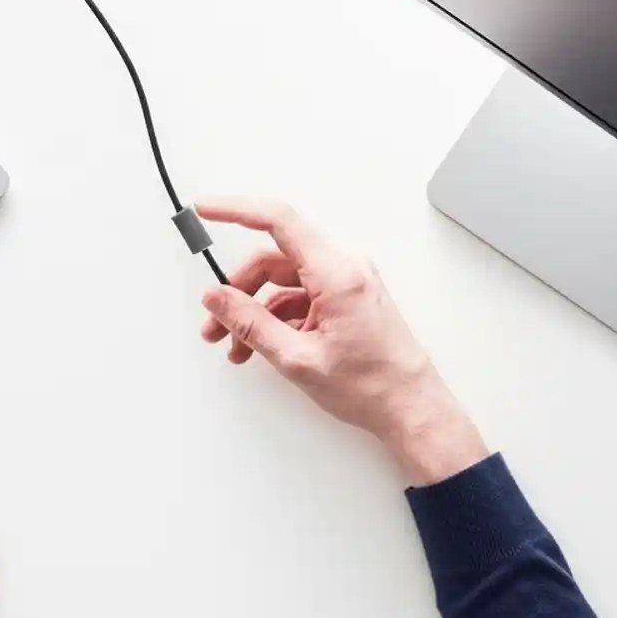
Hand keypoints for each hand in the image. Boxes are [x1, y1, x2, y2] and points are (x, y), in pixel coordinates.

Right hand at [198, 199, 487, 485]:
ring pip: (284, 282)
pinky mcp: (347, 298)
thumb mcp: (298, 359)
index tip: (205, 210)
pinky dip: (276, 318)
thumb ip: (250, 324)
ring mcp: (348, 282)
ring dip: (255, 311)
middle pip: (274, 260)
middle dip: (238, 290)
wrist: (412, 407)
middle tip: (214, 323)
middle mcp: (345, 268)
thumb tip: (217, 299)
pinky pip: (301, 296)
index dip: (235, 211)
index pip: (278, 221)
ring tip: (235, 347)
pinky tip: (261, 347)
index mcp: (337, 274)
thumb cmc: (373, 386)